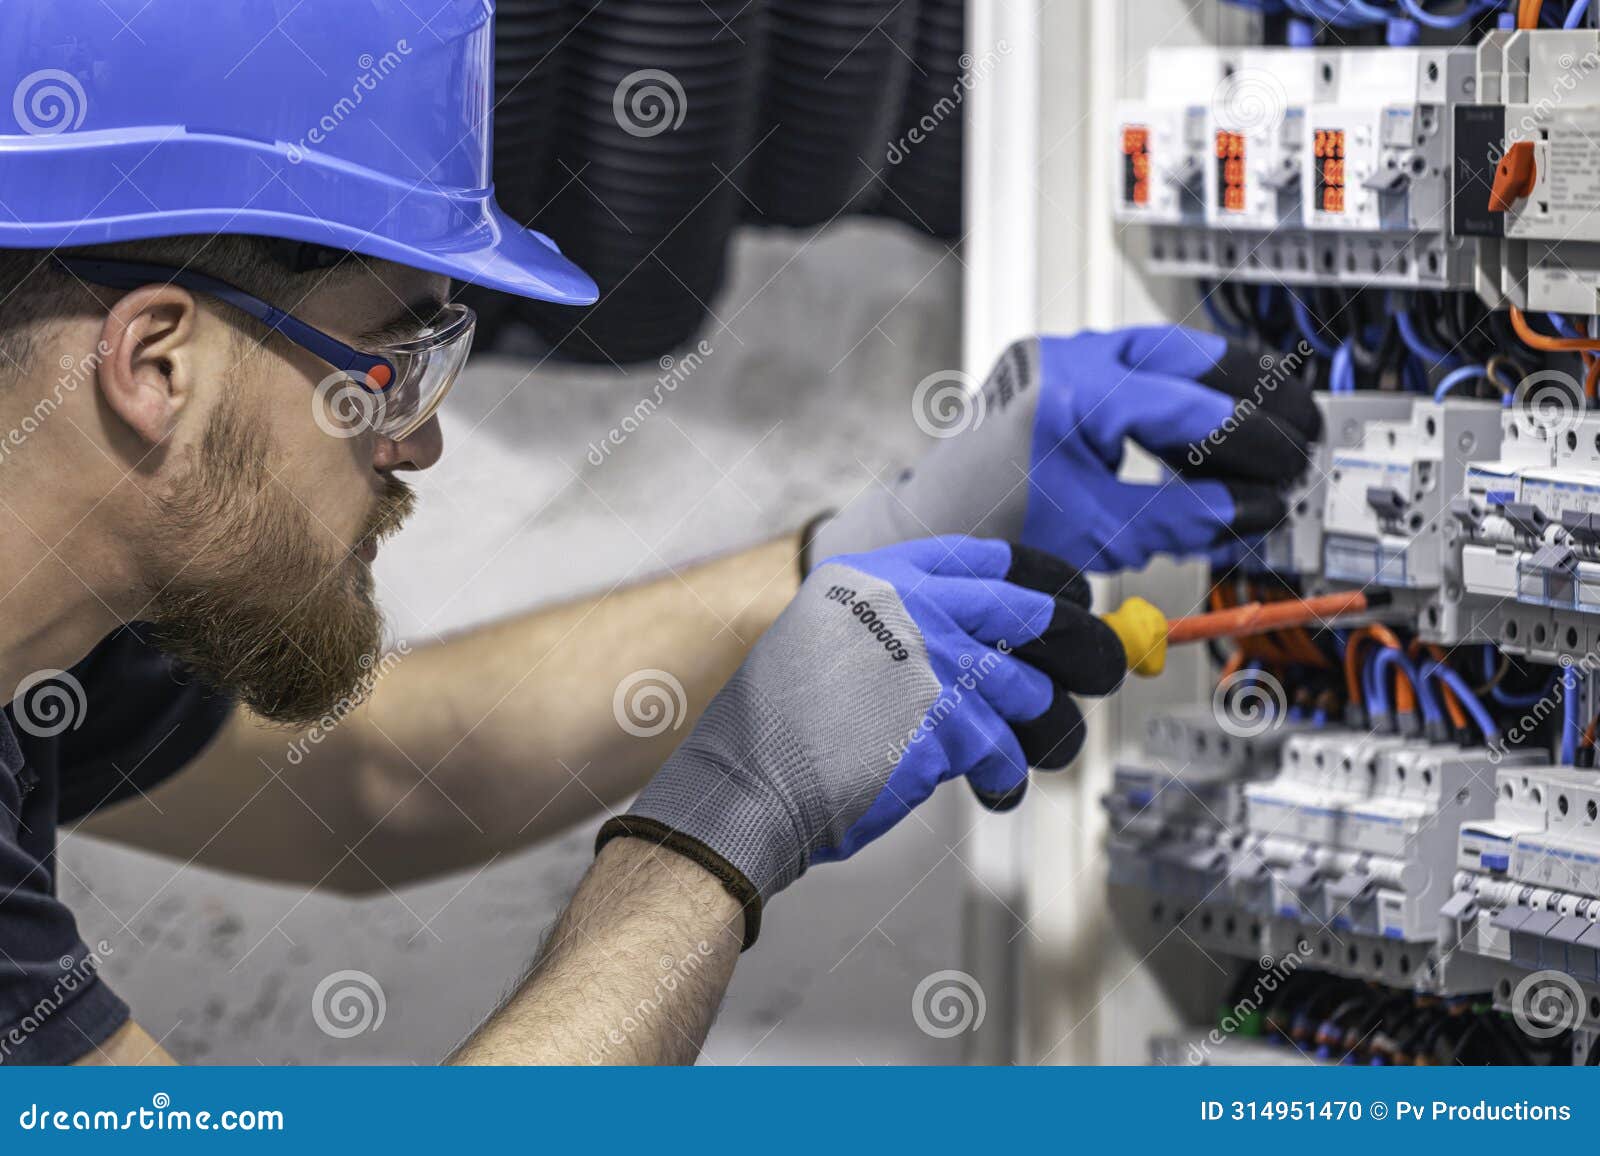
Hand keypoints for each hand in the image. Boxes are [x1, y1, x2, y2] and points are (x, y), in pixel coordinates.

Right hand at [596, 537, 1124, 943]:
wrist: (746, 786)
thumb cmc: (780, 729)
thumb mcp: (826, 639)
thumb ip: (897, 625)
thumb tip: (985, 638)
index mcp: (875, 577)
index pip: (986, 560)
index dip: (1043, 582)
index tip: (1069, 600)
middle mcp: (908, 606)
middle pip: (1031, 613)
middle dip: (1082, 646)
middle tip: (1101, 669)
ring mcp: (930, 663)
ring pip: (1031, 691)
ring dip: (1039, 731)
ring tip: (1014, 757)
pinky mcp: (947, 727)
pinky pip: (1007, 753)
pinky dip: (1005, 779)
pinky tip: (988, 791)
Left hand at [808, 328, 1320, 572]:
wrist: (928, 529)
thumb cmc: (990, 533)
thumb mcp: (1100, 532)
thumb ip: (1184, 517)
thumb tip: (1253, 508)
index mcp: (1070, 393)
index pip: (1185, 406)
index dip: (1249, 440)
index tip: (1288, 468)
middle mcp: (1062, 357)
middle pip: (1184, 354)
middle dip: (1250, 390)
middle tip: (1301, 426)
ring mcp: (1056, 356)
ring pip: (1164, 351)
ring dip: (1220, 386)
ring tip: (1271, 421)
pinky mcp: (1056, 370)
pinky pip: (1136, 367)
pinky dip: (1178, 393)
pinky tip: (1210, 426)